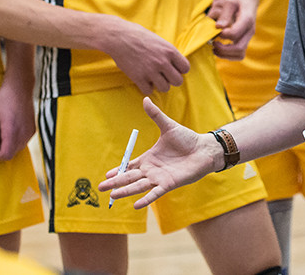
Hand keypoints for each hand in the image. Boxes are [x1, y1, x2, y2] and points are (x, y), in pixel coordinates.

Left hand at [0, 72, 35, 161]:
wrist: (20, 89)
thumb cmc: (3, 101)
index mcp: (12, 131)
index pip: (6, 155)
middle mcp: (24, 134)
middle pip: (11, 154)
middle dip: (1, 150)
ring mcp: (30, 132)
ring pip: (17, 149)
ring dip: (8, 145)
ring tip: (3, 129)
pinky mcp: (33, 130)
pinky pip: (22, 142)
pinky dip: (15, 140)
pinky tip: (11, 127)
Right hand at [98, 97, 217, 208]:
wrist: (204, 149)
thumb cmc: (187, 139)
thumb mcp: (168, 126)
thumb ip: (155, 115)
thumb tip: (145, 99)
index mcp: (149, 158)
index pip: (130, 166)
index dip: (118, 171)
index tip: (106, 175)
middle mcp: (152, 170)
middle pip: (130, 178)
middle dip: (115, 183)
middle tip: (100, 188)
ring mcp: (160, 178)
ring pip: (138, 186)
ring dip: (125, 191)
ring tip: (113, 196)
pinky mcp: (169, 184)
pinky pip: (155, 193)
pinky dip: (146, 199)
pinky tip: (135, 205)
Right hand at [102, 18, 190, 94]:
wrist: (119, 37)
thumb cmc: (139, 36)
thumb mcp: (159, 41)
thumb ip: (169, 53)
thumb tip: (177, 66)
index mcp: (170, 51)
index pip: (185, 68)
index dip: (179, 69)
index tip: (171, 68)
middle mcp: (162, 62)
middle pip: (178, 81)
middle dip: (171, 79)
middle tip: (162, 74)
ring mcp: (150, 71)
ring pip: (165, 88)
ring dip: (159, 84)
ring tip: (152, 76)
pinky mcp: (138, 78)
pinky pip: (149, 91)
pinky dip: (146, 87)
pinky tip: (142, 79)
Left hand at [207, 0, 256, 59]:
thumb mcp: (230, 1)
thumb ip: (225, 15)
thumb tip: (218, 27)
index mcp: (247, 20)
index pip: (234, 34)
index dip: (222, 35)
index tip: (215, 30)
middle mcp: (250, 31)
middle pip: (239, 49)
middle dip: (223, 49)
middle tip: (213, 43)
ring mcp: (248, 37)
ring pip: (240, 55)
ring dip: (225, 55)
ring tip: (214, 48)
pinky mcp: (245, 40)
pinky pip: (238, 54)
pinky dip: (228, 55)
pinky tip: (219, 48)